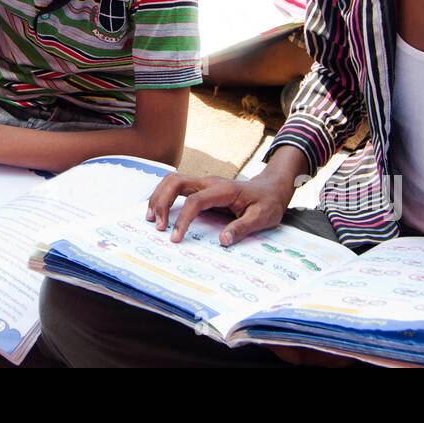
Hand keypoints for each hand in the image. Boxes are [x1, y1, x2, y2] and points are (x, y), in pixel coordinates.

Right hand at [147, 163, 297, 246]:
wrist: (271, 188)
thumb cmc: (267, 203)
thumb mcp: (262, 217)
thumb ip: (242, 228)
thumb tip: (223, 241)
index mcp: (223, 190)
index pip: (195, 201)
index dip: (182, 219)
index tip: (175, 238)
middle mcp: (209, 182)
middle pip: (175, 182)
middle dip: (161, 201)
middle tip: (157, 225)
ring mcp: (204, 183)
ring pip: (172, 181)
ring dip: (158, 197)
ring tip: (152, 219)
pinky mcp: (201, 188)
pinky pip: (177, 187)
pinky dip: (164, 196)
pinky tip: (159, 211)